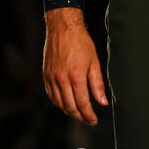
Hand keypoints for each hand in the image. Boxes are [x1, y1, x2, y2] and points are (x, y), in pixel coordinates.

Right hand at [42, 8, 108, 124]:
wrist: (63, 28)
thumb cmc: (81, 43)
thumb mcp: (94, 62)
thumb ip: (98, 84)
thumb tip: (103, 102)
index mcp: (76, 76)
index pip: (82, 104)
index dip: (89, 115)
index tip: (94, 120)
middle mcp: (61, 79)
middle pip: (70, 107)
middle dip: (80, 116)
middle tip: (88, 119)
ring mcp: (52, 78)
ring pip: (59, 103)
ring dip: (69, 111)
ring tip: (79, 113)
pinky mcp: (46, 75)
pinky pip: (51, 95)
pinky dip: (59, 102)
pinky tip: (66, 103)